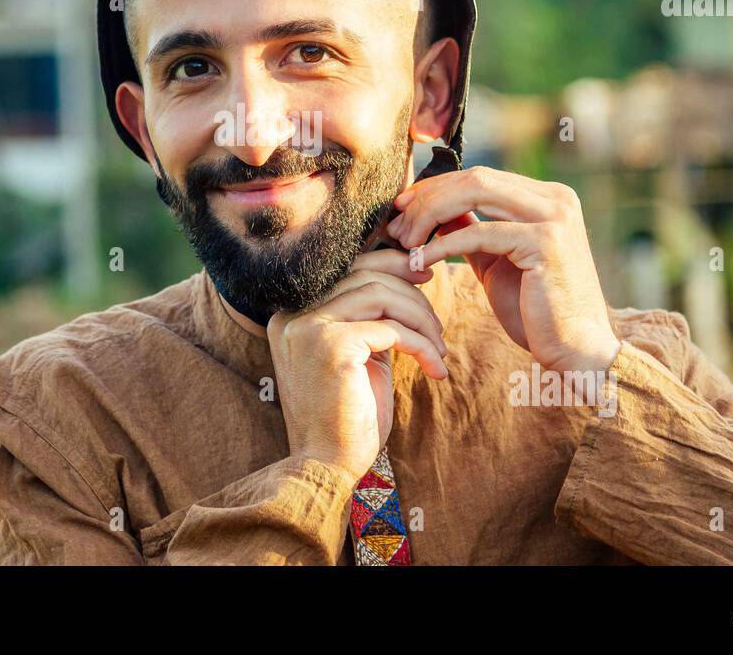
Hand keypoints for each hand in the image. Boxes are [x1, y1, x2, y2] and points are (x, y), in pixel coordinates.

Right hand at [266, 248, 449, 484]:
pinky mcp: (331, 345)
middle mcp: (293, 314)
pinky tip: (436, 368)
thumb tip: (405, 277)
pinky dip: (421, 345)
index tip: (423, 277)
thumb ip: (369, 319)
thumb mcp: (357, 356)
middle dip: (411, 289)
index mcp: (293, 314)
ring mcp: (308, 326)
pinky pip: (392, 328)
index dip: (389, 263)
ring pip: (380, 293)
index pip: (346, 268)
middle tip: (439, 317)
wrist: (327, 467)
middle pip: (364, 274)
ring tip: (439, 347)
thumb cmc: (346, 417)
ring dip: (421, 317)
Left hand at [386, 166, 619, 374]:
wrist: (576, 350)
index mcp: (548, 198)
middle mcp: (556, 198)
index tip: (402, 206)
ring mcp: (555, 217)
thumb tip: (435, 208)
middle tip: (396, 223)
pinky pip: (480, 232)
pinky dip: (442, 244)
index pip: (480, 176)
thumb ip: (471, 229)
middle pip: (474, 178)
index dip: (436, 187)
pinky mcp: (546, 242)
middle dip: (427, 198)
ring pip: (475, 192)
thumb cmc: (534, 310)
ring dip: (430, 214)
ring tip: (404, 239)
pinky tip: (419, 260)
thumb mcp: (495, 261)